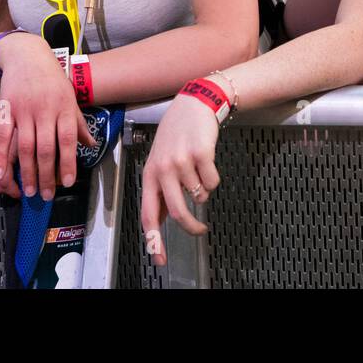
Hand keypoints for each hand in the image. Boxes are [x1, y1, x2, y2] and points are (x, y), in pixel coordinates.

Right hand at [0, 37, 93, 200]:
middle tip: (46, 195)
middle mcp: (46, 110)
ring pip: (26, 147)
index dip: (68, 162)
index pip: (68, 140)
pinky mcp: (8, 109)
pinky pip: (4, 137)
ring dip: (27, 172)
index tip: (67, 182)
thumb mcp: (70, 98)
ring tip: (29, 191)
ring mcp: (25, 109)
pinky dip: (3, 157)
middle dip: (46, 175)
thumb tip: (91, 144)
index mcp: (65, 108)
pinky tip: (2, 174)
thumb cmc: (52, 80)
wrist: (28, 57)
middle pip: (46, 148)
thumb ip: (79, 123)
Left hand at [139, 94, 221, 264]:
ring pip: (200, 196)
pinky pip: (213, 182)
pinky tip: (208, 163)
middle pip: (177, 212)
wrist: (192, 104)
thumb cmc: (175, 135)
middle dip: (191, 227)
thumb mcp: (159, 161)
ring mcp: (183, 161)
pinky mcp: (202, 154)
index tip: (160, 258)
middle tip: (200, 230)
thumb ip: (159, 191)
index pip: (148, 213)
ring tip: (200, 173)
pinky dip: (214, 179)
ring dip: (204, 191)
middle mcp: (163, 169)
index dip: (154, 240)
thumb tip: (158, 223)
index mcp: (150, 174)